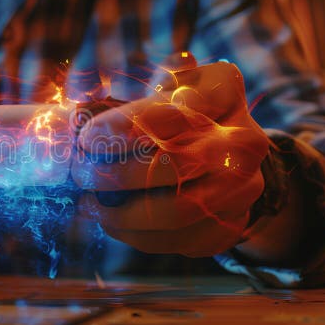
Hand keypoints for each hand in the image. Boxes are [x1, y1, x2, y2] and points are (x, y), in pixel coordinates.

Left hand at [72, 61, 269, 256]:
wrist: (226, 153)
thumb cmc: (177, 110)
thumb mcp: (155, 84)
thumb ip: (123, 85)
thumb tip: (79, 87)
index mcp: (223, 89)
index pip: (170, 111)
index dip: (122, 128)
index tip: (86, 139)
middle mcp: (246, 140)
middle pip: (173, 165)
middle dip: (114, 175)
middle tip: (79, 174)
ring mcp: (245, 187)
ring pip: (176, 212)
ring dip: (122, 214)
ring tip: (90, 205)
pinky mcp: (232, 224)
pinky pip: (180, 240)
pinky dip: (139, 235)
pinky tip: (115, 221)